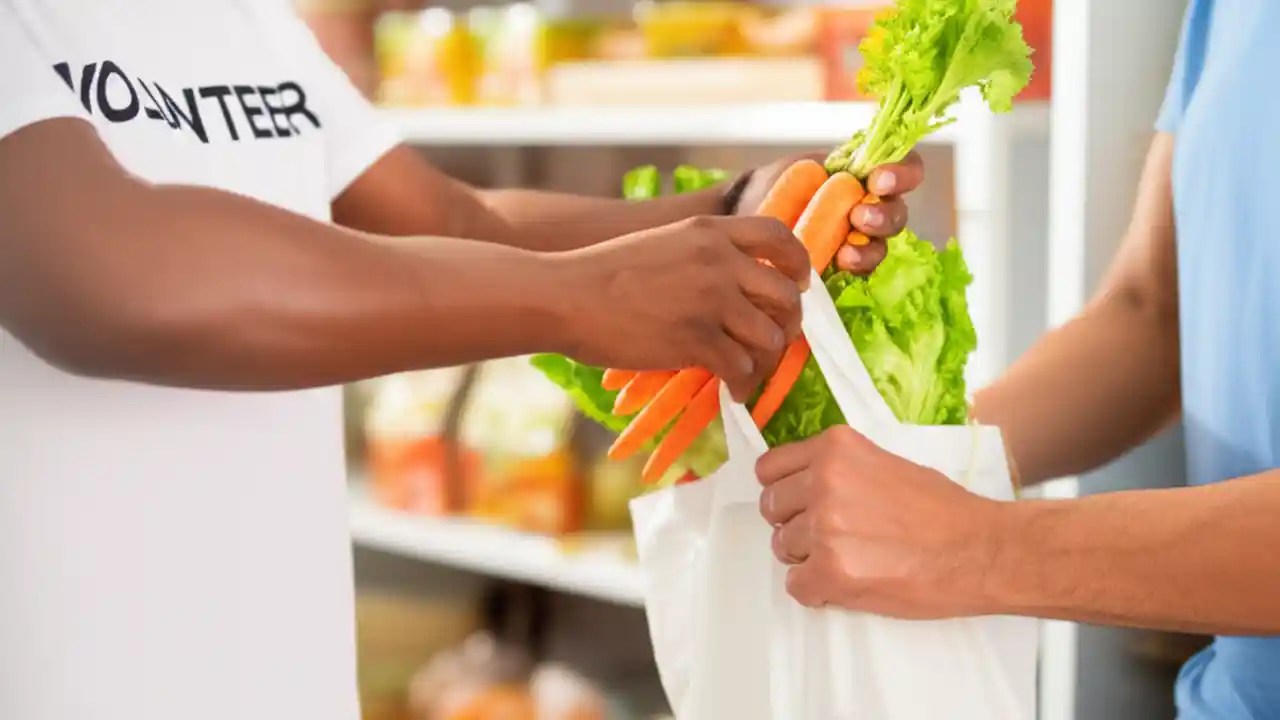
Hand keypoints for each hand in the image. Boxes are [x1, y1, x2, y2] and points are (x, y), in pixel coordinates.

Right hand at [561, 215, 809, 400]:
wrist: (565, 296)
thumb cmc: (603, 275)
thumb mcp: (662, 244)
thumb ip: (703, 254)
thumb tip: (735, 285)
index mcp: (710, 231)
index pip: (779, 237)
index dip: (798, 264)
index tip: (796, 284)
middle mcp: (718, 261)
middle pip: (785, 294)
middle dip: (788, 324)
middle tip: (773, 342)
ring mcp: (710, 300)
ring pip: (770, 336)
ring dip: (766, 361)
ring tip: (749, 373)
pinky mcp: (696, 339)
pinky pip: (743, 368)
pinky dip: (744, 386)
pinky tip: (733, 392)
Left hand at [736, 152, 925, 274]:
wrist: (753, 218)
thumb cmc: (778, 187)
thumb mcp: (793, 169)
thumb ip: (815, 168)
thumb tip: (823, 174)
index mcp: (866, 174)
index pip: (904, 167)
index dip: (902, 173)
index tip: (878, 181)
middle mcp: (872, 205)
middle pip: (897, 211)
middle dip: (884, 215)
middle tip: (859, 217)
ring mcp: (862, 237)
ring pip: (884, 242)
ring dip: (872, 244)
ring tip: (848, 249)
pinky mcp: (849, 263)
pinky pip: (865, 265)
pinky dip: (857, 264)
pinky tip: (841, 262)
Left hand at [755, 426, 1001, 618]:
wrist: (980, 549)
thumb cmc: (942, 509)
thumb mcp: (884, 462)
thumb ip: (840, 469)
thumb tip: (804, 486)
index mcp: (834, 448)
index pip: (769, 469)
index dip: (782, 490)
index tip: (796, 503)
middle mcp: (823, 481)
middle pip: (771, 508)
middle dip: (793, 525)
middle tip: (830, 537)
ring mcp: (825, 527)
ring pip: (782, 548)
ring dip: (807, 558)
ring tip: (851, 559)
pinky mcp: (831, 571)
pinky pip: (796, 586)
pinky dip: (817, 591)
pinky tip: (849, 583)